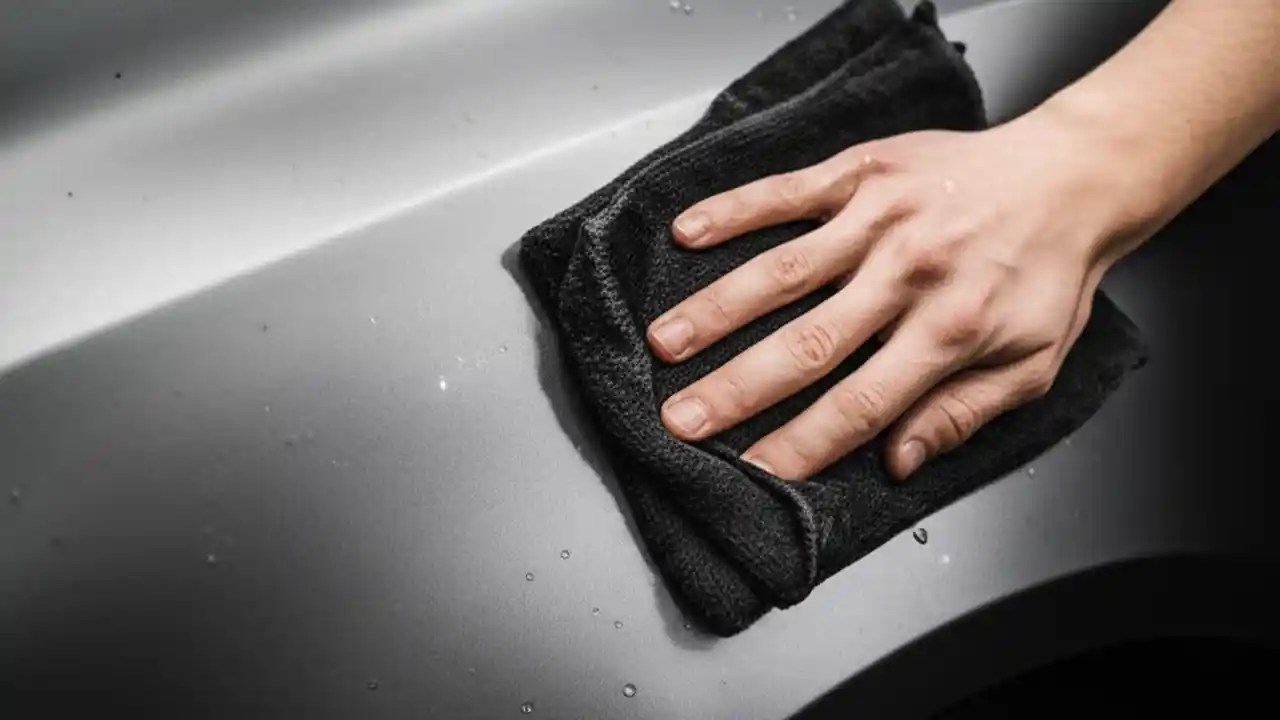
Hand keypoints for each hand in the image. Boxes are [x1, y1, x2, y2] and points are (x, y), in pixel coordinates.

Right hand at [647, 112, 1138, 481]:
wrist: (1072, 175)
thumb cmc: (1048, 275)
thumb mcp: (1030, 364)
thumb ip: (961, 414)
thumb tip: (896, 462)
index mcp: (950, 331)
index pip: (859, 404)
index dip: (800, 444)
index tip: (748, 472)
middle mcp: (908, 274)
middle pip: (807, 344)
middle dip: (736, 388)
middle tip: (679, 419)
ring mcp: (880, 218)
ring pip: (782, 271)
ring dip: (716, 309)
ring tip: (664, 342)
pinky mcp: (863, 172)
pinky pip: (787, 193)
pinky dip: (733, 211)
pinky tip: (686, 234)